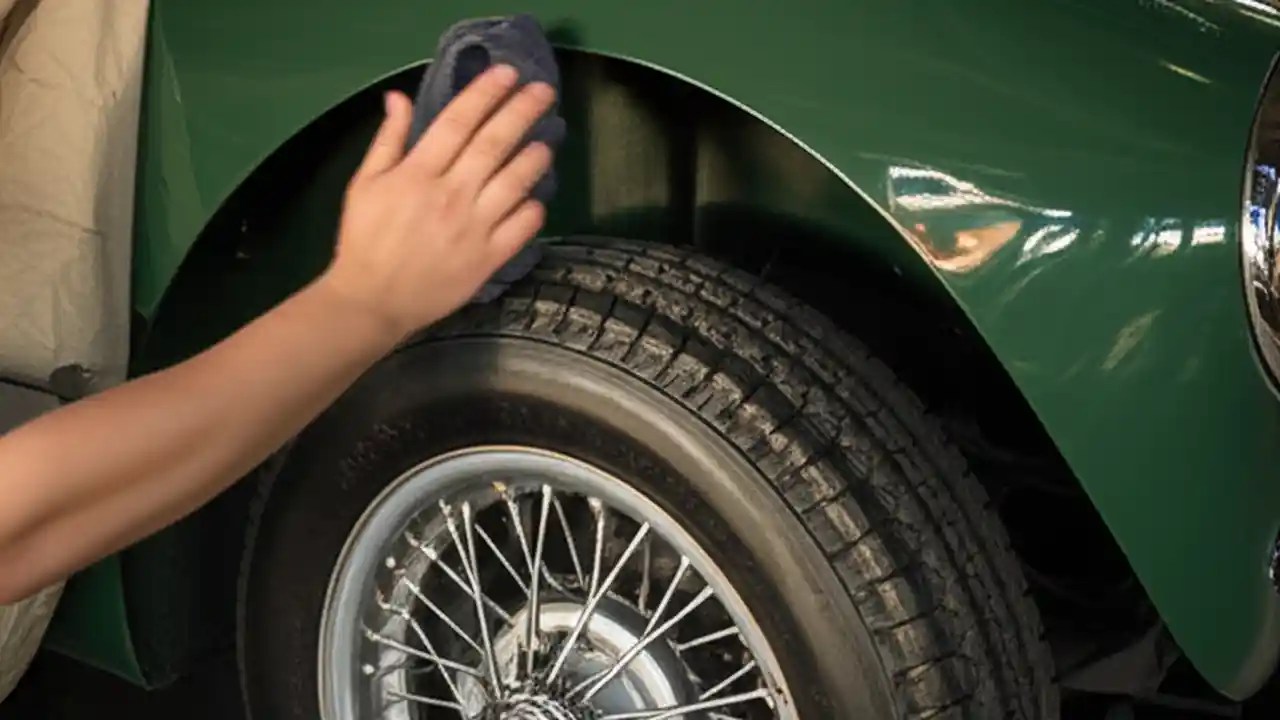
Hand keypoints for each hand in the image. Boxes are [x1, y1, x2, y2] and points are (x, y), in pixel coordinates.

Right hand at [319, 64, 554, 339]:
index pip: (458, 122)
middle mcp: (451, 194)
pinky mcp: (488, 258)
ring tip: (548, 140)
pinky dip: (534, 207)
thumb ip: (388, 139)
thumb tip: (399, 96)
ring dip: (535, 157)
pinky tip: (537, 196)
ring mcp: (474, 228)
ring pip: (515, 182)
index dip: (485, 94)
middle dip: (522, 112)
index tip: (507, 74)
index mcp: (418, 173)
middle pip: (494, 144)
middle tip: (544, 92)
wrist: (373, 300)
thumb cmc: (365, 239)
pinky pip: (522, 227)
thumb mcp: (364, 183)